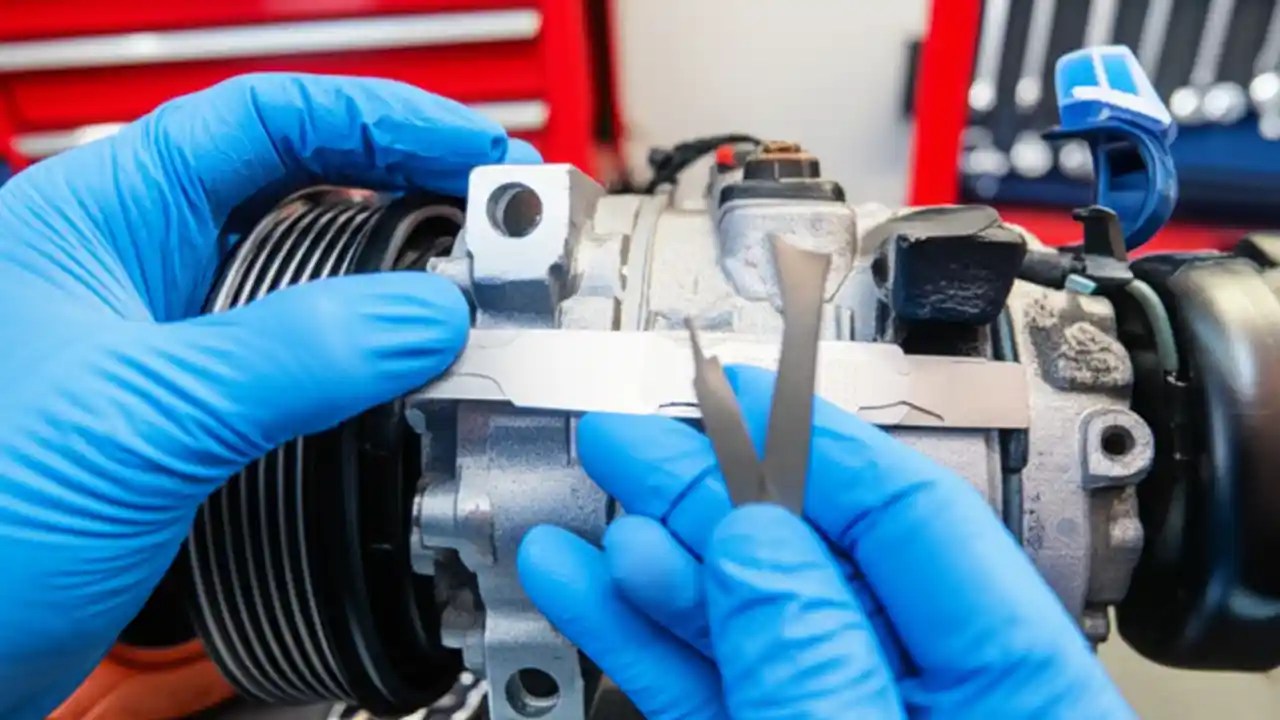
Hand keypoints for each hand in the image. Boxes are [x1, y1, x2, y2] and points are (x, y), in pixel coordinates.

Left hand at [0, 73, 536, 717]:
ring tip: (469, 297)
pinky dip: (370, 362)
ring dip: (396, 289)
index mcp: (100, 220)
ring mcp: (172, 345)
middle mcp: (139, 271)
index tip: (473, 152)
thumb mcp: (144, 417)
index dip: (381, 120)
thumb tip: (427, 317)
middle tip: (493, 227)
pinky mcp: (198, 418)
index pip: (265, 121)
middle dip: (408, 200)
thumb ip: (299, 356)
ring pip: (311, 283)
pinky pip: (306, 363)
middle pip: (303, 191)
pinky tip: (415, 373)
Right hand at [518, 366, 1134, 718]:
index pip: (915, 514)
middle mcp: (930, 696)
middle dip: (708, 483)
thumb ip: (817, 653)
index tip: (731, 386)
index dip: (814, 436)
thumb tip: (756, 533)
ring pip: (743, 619)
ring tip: (583, 496)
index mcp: (1015, 690)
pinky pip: (706, 682)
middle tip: (627, 431)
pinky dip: (639, 633)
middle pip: (813, 551)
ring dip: (653, 555)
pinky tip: (586, 577)